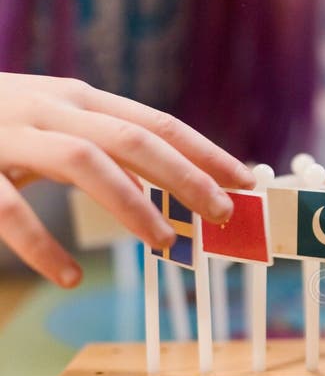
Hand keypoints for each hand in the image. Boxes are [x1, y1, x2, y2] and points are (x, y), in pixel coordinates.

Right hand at [0, 72, 254, 286]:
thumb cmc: (0, 127)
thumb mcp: (56, 126)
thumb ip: (107, 149)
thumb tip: (174, 186)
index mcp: (78, 99)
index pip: (157, 123)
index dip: (206, 151)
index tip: (248, 180)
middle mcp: (48, 108)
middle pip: (133, 138)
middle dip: (186, 176)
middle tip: (225, 214)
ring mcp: (6, 134)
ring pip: (82, 162)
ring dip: (131, 205)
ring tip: (165, 245)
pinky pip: (6, 209)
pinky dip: (42, 245)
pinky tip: (71, 277)